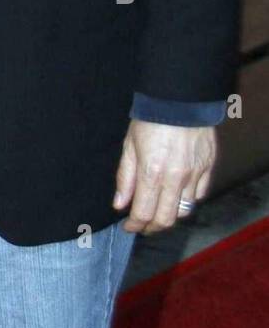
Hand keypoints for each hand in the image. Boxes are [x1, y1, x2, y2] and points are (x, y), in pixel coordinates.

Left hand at [114, 119, 215, 233]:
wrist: (179, 99)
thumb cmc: (150, 120)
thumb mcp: (129, 145)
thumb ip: (125, 177)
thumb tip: (119, 204)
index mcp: (151, 173)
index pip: (143, 213)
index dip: (134, 225)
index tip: (128, 227)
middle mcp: (175, 179)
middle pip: (166, 219)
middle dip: (151, 228)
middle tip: (142, 226)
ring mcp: (194, 175)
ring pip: (184, 211)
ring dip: (169, 216)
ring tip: (158, 211)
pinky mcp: (208, 168)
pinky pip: (199, 196)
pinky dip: (187, 201)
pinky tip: (176, 196)